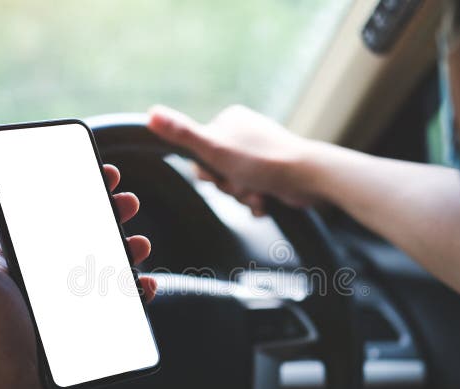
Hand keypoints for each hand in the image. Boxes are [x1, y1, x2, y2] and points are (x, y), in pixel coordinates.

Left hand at [0, 165, 154, 388]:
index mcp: (6, 258)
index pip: (42, 212)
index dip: (70, 189)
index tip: (95, 174)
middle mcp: (33, 277)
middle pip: (77, 234)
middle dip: (105, 214)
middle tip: (126, 203)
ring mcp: (57, 304)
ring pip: (99, 266)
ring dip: (123, 249)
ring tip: (139, 244)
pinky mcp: (76, 328)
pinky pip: (110, 304)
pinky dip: (130, 292)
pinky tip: (143, 284)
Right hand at [148, 104, 321, 213]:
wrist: (308, 178)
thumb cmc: (262, 161)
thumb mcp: (214, 149)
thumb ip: (182, 134)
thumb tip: (150, 114)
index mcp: (231, 119)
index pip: (200, 153)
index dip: (207, 171)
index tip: (221, 173)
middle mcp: (246, 133)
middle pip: (218, 171)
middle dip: (229, 187)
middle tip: (244, 186)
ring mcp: (261, 153)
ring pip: (235, 184)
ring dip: (243, 197)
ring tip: (259, 195)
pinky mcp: (275, 172)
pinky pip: (253, 192)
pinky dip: (257, 201)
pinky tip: (266, 202)